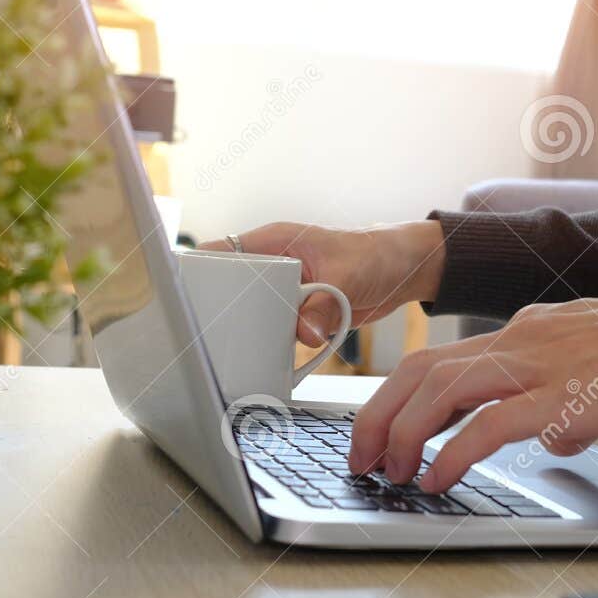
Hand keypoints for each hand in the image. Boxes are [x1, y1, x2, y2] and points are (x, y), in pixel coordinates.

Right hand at [201, 220, 445, 345]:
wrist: (403, 271)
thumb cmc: (375, 254)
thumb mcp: (347, 277)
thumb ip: (322, 306)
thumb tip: (304, 334)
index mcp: (276, 242)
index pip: (224, 252)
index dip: (205, 274)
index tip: (194, 298)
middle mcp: (274, 265)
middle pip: (234, 289)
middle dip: (230, 311)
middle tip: (222, 333)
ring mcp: (285, 290)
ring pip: (254, 314)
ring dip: (257, 330)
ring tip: (247, 348)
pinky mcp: (299, 312)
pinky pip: (279, 330)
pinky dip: (279, 342)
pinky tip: (275, 355)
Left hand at [347, 271, 597, 490]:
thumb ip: (567, 404)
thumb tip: (554, 441)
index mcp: (526, 334)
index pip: (438, 360)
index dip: (395, 399)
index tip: (376, 435)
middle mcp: (523, 340)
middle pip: (423, 370)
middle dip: (379, 417)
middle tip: (362, 459)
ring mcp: (546, 365)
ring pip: (445, 389)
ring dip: (405, 434)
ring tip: (390, 473)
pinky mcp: (572, 395)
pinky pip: (494, 424)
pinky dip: (455, 454)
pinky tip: (440, 479)